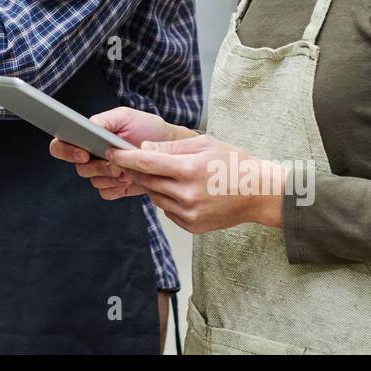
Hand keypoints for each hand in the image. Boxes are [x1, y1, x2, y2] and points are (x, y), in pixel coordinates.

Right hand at [49, 106, 197, 200]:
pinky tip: (130, 179)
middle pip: (80, 168)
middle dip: (98, 167)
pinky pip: (106, 193)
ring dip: (111, 177)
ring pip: (94, 182)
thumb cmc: (147, 129)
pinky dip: (117, 188)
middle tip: (116, 164)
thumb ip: (104, 120)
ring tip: (128, 170)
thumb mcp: (126, 116)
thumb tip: (87, 125)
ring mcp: (102, 173)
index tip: (84, 154)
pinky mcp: (114, 187)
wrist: (169, 149)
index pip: (62, 145)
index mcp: (88, 137)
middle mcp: (91, 156)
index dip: (67, 152)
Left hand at [103, 133, 289, 233]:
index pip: (145, 162)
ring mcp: (188, 212)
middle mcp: (186, 194)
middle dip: (136, 170)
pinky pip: (167, 210)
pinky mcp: (191, 225)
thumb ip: (171, 148)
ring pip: (155, 196)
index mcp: (188, 170)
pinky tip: (181, 190)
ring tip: (166, 174)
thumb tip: (144, 148)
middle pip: (146, 180)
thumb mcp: (204, 144)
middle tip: (131, 160)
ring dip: (153, 185)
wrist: (259, 193)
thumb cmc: (234, 164)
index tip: (111, 152)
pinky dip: (167, 199)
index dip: (124, 157)